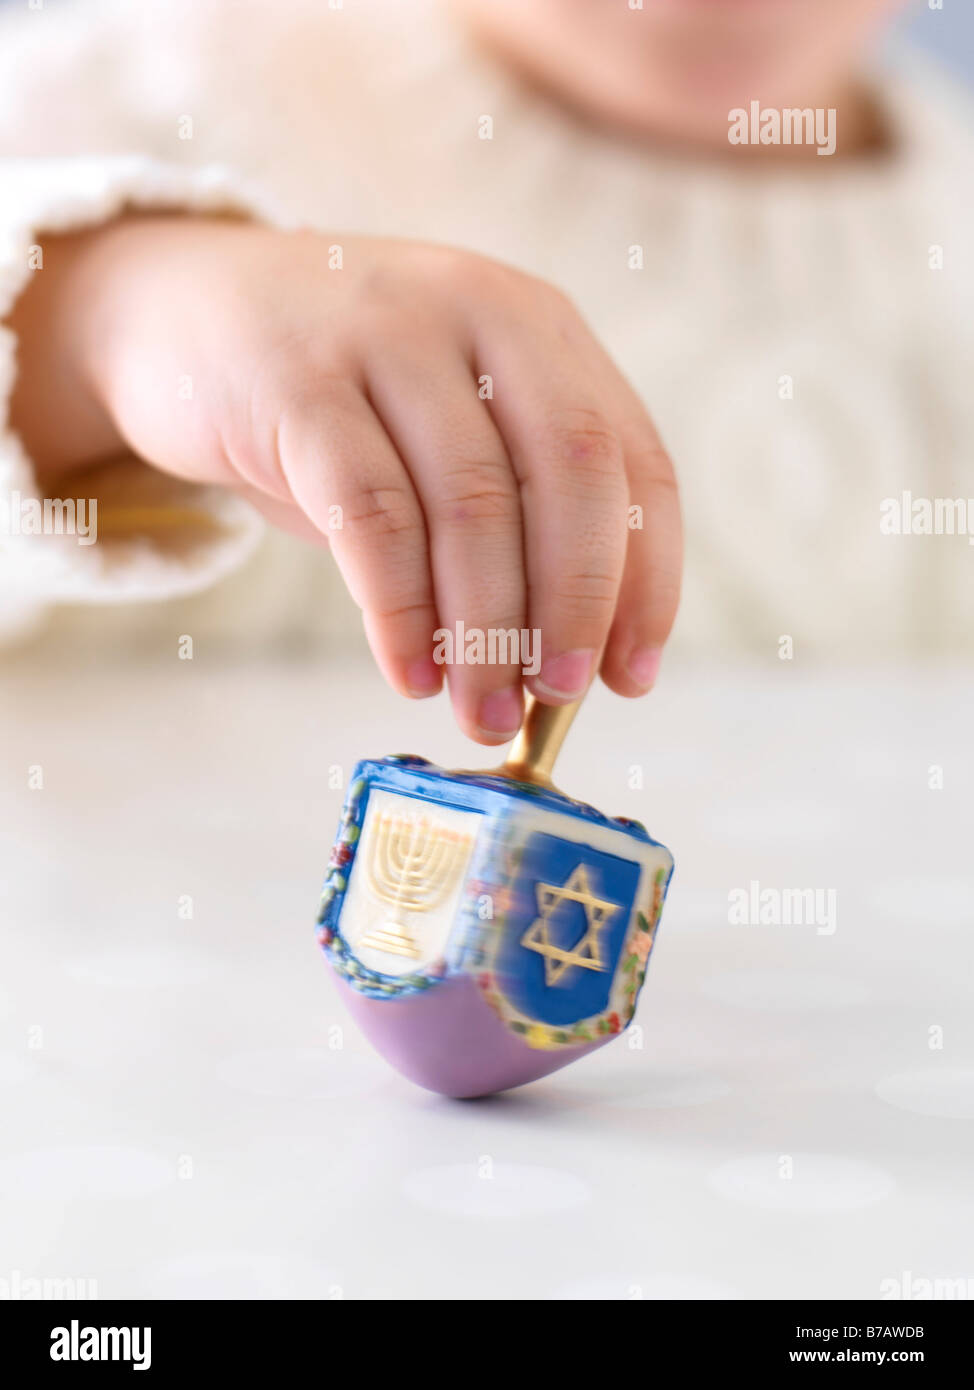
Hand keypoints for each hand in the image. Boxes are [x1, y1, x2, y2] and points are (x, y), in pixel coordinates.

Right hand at [10, 217, 681, 741]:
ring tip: (482, 712)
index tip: (630, 677)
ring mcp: (388, 335)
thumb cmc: (339, 403)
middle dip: (576, 604)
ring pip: (471, 504)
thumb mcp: (443, 427)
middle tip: (560, 697)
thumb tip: (566, 660)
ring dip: (487, 632)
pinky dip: (400, 610)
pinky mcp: (298, 380)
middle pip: (569, 475)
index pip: (633, 460)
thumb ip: (512, 512)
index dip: (646, 580)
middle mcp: (479, 312)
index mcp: (540, 328)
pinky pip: (371, 515)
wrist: (180, 314)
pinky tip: (409, 673)